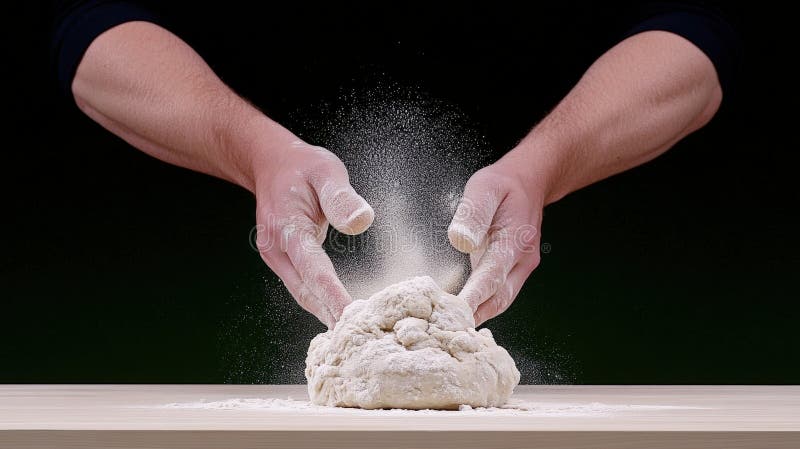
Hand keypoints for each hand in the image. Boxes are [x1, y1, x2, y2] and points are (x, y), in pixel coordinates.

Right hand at [253, 134, 373, 327]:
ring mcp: (276, 256)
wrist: (269, 164)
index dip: (332, 295)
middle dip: (330, 314)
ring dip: (324, 312)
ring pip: (302, 292)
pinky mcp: (281, 260)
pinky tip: (336, 314)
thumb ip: (342, 197)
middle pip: (305, 290)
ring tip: (351, 334)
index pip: (314, 269)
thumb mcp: (326, 170)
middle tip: (357, 338)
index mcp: (287, 227)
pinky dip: (319, 300)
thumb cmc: (301, 166)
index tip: (350, 317)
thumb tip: (362, 222)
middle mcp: (276, 248)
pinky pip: (301, 285)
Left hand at [447, 150, 543, 324]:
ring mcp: (521, 267)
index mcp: (514, 240)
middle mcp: (521, 259)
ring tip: (454, 330)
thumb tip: (461, 240)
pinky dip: (485, 306)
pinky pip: (500, 293)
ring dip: (481, 315)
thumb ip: (474, 213)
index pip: (492, 275)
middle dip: (476, 315)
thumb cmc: (503, 185)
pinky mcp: (515, 269)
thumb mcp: (485, 187)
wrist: (530, 182)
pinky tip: (467, 314)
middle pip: (499, 297)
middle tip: (449, 332)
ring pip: (502, 300)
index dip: (475, 295)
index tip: (457, 311)